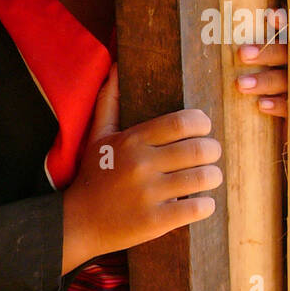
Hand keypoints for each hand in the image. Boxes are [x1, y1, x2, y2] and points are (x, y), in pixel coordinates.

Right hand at [62, 63, 222, 272]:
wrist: (77, 222)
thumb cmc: (93, 177)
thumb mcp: (98, 138)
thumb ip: (109, 103)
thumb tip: (115, 68)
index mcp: (132, 141)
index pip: (183, 122)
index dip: (202, 124)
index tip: (202, 131)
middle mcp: (141, 165)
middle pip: (201, 149)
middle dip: (213, 152)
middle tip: (209, 157)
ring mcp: (149, 194)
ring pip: (205, 178)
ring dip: (212, 177)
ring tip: (206, 179)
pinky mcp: (156, 221)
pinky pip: (199, 207)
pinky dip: (205, 205)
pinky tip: (198, 203)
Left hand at [235, 9, 287, 117]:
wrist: (282, 113)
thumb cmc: (258, 74)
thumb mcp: (254, 54)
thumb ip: (251, 42)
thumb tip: (239, 21)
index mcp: (286, 48)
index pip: (289, 32)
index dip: (284, 23)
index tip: (272, 16)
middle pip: (285, 54)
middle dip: (265, 53)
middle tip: (242, 53)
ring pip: (284, 80)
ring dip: (263, 81)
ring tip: (240, 84)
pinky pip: (289, 105)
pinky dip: (277, 105)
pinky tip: (261, 104)